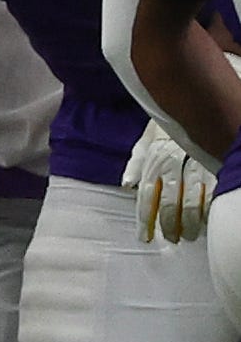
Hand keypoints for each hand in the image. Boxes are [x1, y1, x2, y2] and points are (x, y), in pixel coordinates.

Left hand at [126, 120, 214, 243]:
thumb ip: (135, 163)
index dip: (145, 219)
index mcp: (155, 161)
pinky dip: (209, 208)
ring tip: (188, 236)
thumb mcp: (145, 141)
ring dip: (190, 223)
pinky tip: (207, 220)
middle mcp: (175, 165)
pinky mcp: (216, 165)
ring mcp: (197, 165)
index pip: (148, 195)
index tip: (144, 237)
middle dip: (170, 225)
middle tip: (172, 239)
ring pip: (193, 201)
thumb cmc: (166, 126)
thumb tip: (126, 185)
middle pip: (170, 203)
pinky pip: (213, 191)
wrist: (193, 102)